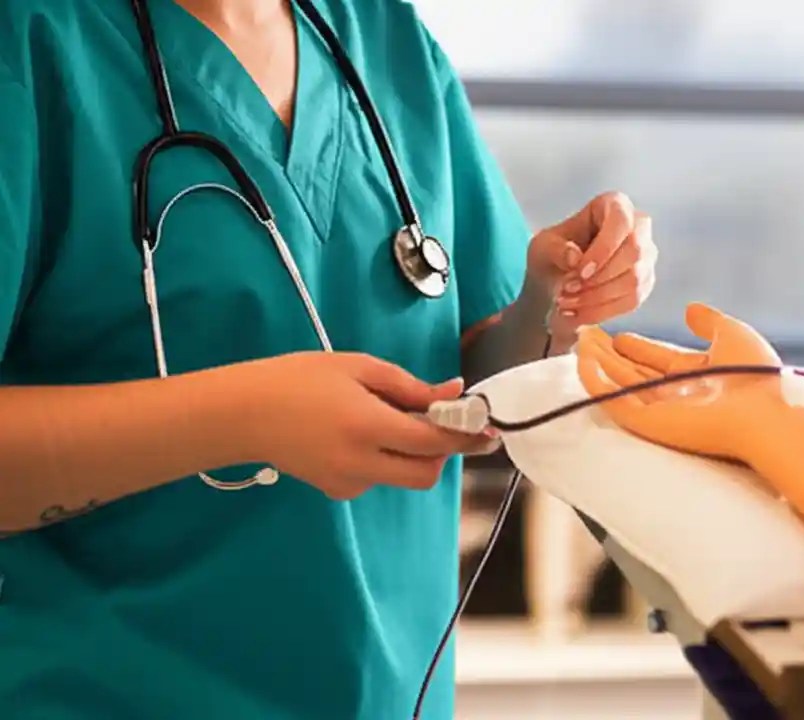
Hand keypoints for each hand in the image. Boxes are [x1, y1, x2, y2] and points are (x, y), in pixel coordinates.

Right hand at [233, 352, 491, 499]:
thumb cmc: (298, 378)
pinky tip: (357, 434)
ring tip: (385, 419)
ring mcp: (348, 482)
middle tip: (436, 422)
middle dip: (441, 451)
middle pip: (427, 472)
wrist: (243, 413)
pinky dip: (384, 459)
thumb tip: (453, 393)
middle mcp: (362, 463)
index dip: (466, 437)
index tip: (489, 430)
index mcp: (369, 427)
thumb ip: (409, 387)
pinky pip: (378, 478)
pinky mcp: (337, 491)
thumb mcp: (358, 369)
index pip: (434, 442)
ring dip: (412, 454)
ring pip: (403, 477)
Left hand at [525, 192, 657, 336]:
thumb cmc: (554, 254)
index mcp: (614, 205)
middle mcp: (639, 226)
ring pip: (635, 280)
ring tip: (566, 304)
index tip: (580, 272)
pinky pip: (632, 300)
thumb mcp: (543, 247)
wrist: (556, 282)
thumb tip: (576, 258)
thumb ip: (556, 249)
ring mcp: (646, 256)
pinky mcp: (645, 283)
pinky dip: (602, 311)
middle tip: (567, 290)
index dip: (604, 248)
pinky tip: (578, 314)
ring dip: (598, 297)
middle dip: (600, 278)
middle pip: (635, 252)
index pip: (621, 221)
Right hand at [575, 303, 785, 462]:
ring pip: (620, 384)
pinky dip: (596, 383)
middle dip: (609, 353)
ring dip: (598, 363)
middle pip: (634, 371)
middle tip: (587, 334)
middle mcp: (676, 394)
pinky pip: (614, 401)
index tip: (618, 335)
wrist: (764, 412)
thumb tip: (690, 309)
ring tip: (579, 341)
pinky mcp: (648, 422)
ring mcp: (661, 409)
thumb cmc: (757, 377)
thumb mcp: (732, 334)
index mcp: (698, 375)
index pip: (659, 359)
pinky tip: (583, 361)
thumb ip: (709, 322)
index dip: (638, 346)